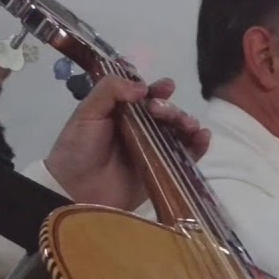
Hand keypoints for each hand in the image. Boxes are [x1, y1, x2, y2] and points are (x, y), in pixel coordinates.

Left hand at [44, 75, 211, 211]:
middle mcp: (140, 129)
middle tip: (162, 113)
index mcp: (122, 112)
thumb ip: (110, 91)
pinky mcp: (162, 171)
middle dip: (171, 109)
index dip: (158, 90)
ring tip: (189, 126)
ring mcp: (152, 150)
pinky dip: (198, 146)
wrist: (75, 191)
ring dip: (187, 123)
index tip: (166, 87)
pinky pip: (186, 156)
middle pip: (166, 113)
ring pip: (178, 132)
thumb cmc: (77, 149)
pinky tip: (203, 137)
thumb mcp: (86, 113)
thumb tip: (143, 87)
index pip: (146, 96)